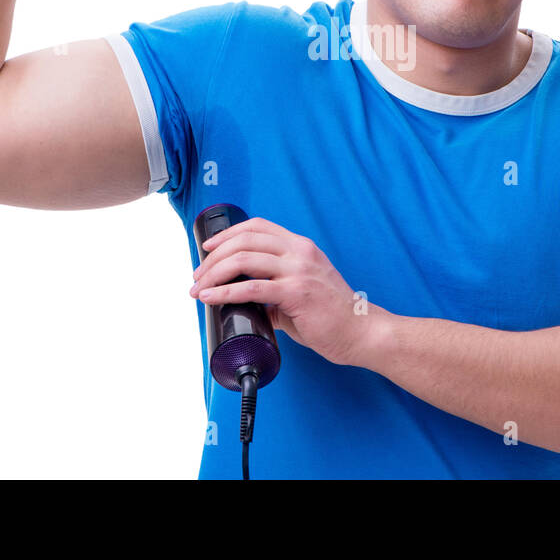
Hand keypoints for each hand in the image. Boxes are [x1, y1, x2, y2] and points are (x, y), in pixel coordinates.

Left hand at [189, 217, 380, 366]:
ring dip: (214, 274)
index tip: (209, 247)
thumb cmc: (332, 314)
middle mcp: (299, 252)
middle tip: (199, 275)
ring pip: (244, 259)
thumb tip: (242, 299)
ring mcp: (299, 270)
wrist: (360, 332)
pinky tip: (213, 298)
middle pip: (245, 240)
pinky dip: (226, 292)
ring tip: (199, 289)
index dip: (228, 234)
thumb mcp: (300, 290)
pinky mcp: (297, 292)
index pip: (258, 227)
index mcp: (300, 247)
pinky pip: (252, 287)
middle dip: (214, 257)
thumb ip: (273, 289)